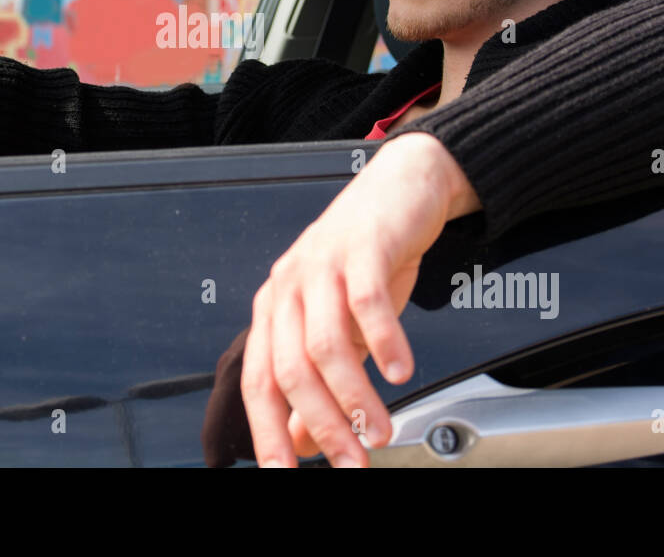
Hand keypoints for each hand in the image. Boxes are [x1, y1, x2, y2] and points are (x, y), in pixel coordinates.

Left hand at [240, 132, 479, 466]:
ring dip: (354, 396)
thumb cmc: (368, 259)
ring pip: (327, 343)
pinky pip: (368, 300)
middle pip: (292, 370)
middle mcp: (289, 286)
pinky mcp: (362, 246)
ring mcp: (323, 263)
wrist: (402, 187)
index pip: (261, 382)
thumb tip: (300, 443)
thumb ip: (317, 382)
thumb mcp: (339, 325)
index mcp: (275, 309)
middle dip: (323, 426)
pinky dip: (384, 340)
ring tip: (379, 429)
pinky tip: (400, 370)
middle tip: (353, 464)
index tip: (286, 476)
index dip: (269, 434)